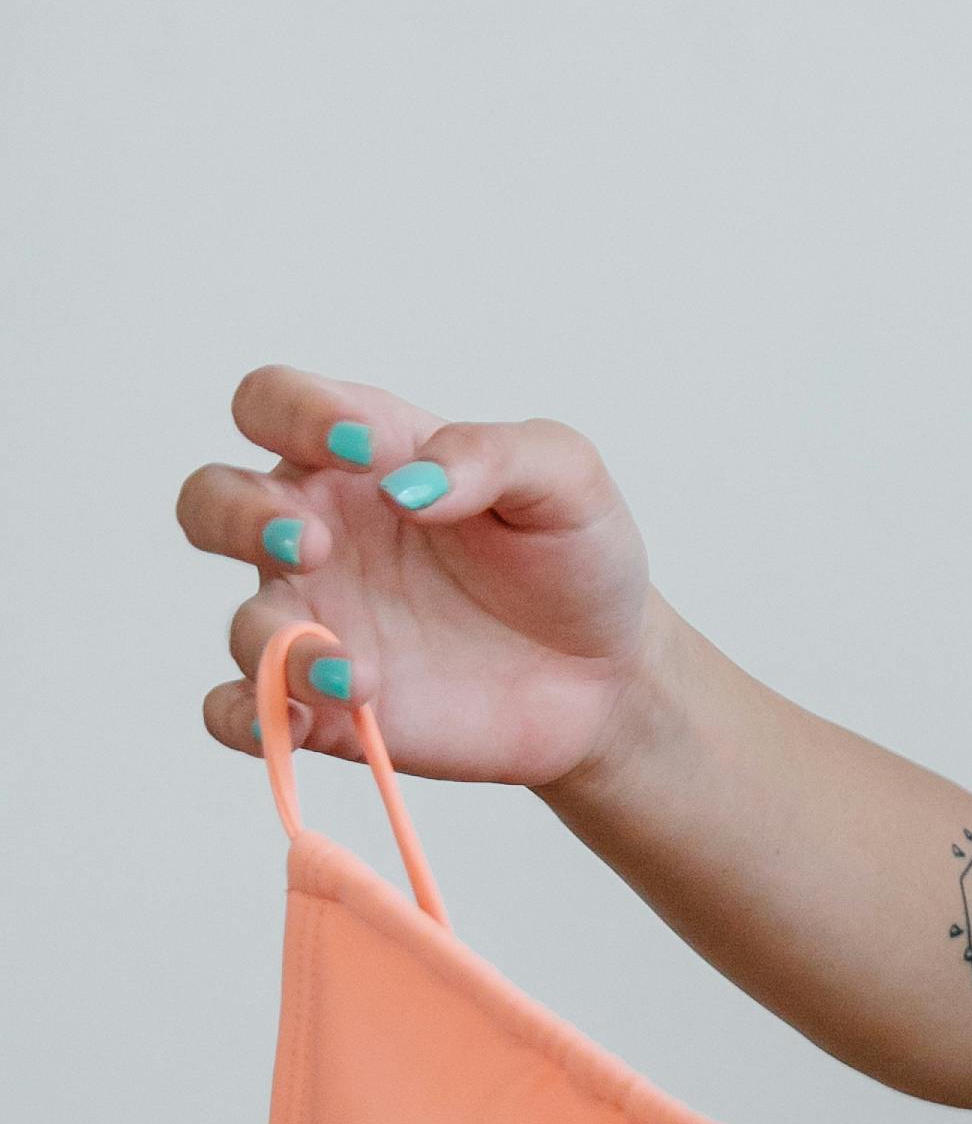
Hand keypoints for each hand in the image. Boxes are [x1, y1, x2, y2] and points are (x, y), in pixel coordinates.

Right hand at [179, 367, 659, 783]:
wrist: (608, 675)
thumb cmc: (575, 558)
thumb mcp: (564, 480)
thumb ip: (491, 455)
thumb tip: (405, 483)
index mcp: (358, 457)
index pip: (271, 403)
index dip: (297, 414)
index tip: (369, 449)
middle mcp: (317, 532)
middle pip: (209, 501)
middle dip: (240, 517)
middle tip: (314, 543)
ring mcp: (316, 620)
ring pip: (241, 622)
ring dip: (279, 645)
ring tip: (359, 674)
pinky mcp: (326, 705)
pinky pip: (240, 711)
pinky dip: (249, 717)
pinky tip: (306, 720)